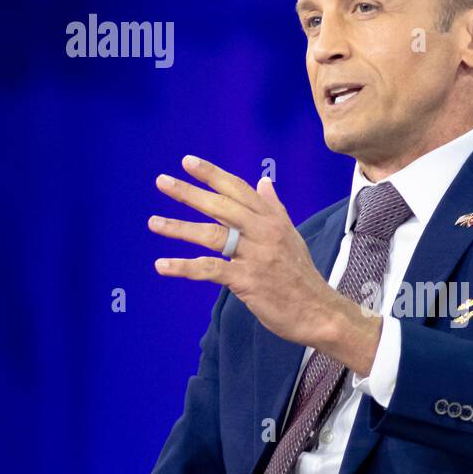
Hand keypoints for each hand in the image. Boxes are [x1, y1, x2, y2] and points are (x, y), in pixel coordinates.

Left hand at [149, 155, 380, 370]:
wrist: (318, 311)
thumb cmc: (300, 274)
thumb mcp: (290, 235)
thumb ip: (274, 207)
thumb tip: (265, 182)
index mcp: (271, 219)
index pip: (238, 189)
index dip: (212, 174)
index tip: (188, 162)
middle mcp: (263, 232)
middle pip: (221, 206)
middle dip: (190, 193)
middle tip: (162, 181)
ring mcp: (255, 256)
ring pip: (212, 235)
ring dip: (179, 228)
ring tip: (153, 222)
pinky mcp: (247, 281)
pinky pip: (210, 270)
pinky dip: (184, 267)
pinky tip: (162, 265)